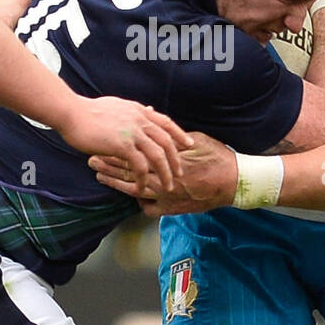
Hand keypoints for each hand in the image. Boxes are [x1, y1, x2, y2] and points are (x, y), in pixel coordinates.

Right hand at [57, 97, 192, 194]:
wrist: (71, 113)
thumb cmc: (88, 111)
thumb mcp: (117, 105)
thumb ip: (134, 111)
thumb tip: (147, 109)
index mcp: (139, 110)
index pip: (166, 122)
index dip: (179, 134)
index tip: (188, 144)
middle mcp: (140, 120)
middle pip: (167, 141)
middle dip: (175, 159)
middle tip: (179, 173)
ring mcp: (133, 132)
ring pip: (158, 155)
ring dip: (165, 173)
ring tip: (167, 186)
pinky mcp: (123, 145)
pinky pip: (140, 165)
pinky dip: (143, 178)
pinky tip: (141, 187)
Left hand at [89, 131, 235, 214]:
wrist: (233, 182)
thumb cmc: (217, 157)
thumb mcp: (194, 139)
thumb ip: (170, 132)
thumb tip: (151, 115)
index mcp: (166, 159)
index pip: (134, 154)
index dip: (115, 149)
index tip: (100, 143)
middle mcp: (162, 179)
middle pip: (128, 171)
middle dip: (108, 165)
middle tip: (91, 159)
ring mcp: (165, 196)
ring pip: (133, 190)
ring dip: (115, 183)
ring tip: (100, 176)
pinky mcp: (172, 209)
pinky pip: (149, 208)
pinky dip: (139, 202)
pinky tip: (130, 196)